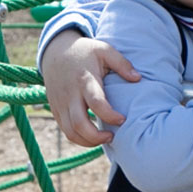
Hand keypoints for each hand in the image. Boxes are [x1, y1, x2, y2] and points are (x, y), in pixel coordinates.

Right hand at [40, 31, 140, 146]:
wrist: (54, 51)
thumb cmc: (84, 52)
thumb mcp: (104, 50)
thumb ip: (122, 64)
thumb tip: (138, 79)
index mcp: (84, 79)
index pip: (96, 102)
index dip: (110, 115)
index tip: (122, 120)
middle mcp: (70, 94)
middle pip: (79, 123)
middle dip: (96, 137)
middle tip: (112, 136)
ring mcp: (60, 103)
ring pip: (70, 131)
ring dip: (87, 141)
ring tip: (103, 139)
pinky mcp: (55, 109)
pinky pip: (65, 130)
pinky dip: (78, 138)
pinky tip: (92, 136)